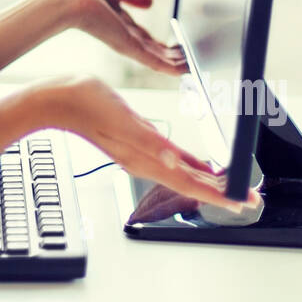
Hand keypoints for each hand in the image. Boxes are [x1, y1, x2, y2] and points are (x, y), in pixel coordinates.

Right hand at [33, 73, 259, 213]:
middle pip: (190, 183)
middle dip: (220, 191)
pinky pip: (170, 159)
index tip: (244, 201)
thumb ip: (150, 143)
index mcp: (146, 158)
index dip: (220, 194)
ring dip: (207, 180)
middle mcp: (145, 160)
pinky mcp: (134, 140)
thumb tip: (176, 162)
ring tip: (229, 184)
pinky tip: (195, 162)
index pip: (190, 184)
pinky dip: (188, 164)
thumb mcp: (122, 120)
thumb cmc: (85, 106)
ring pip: (182, 173)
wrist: (55, 100)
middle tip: (247, 197)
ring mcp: (139, 152)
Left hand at [54, 0, 186, 76]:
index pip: (145, 38)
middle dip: (172, 56)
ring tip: (192, 67)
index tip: (177, 47)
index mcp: (118, 23)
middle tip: (191, 60)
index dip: (161, 44)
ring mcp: (125, 44)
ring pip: (156, 59)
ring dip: (175, 63)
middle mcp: (123, 36)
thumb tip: (151, 1)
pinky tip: (185, 70)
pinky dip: (171, 66)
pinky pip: (154, 61)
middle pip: (153, 51)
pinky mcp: (128, 47)